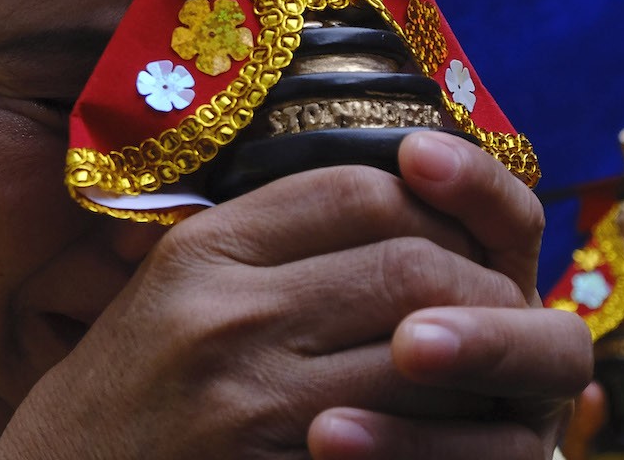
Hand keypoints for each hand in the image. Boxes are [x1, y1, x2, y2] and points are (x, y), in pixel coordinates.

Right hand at [0, 132, 590, 458]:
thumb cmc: (124, 388)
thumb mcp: (170, 287)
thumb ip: (265, 239)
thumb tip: (393, 199)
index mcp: (204, 251)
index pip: (357, 189)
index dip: (429, 204)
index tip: (448, 234)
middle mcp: (228, 316)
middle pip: (408, 266)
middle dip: (478, 285)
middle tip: (499, 304)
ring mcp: (257, 406)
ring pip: (428, 355)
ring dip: (486, 362)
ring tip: (494, 365)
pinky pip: (408, 442)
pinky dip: (458, 432)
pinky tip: (463, 428)